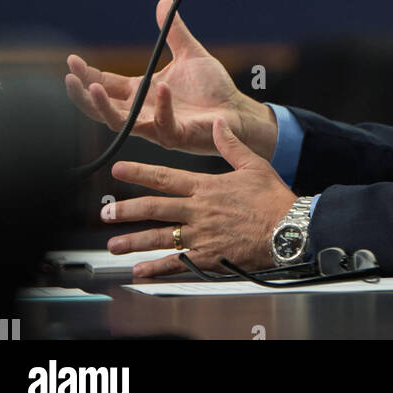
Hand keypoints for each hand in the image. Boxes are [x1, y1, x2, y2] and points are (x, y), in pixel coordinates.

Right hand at [65, 0, 276, 158]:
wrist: (236, 109)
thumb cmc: (212, 88)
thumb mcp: (190, 53)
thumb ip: (173, 31)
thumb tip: (163, 1)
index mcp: (142, 92)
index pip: (106, 84)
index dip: (88, 74)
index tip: (72, 60)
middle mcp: (143, 111)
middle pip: (103, 108)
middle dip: (83, 95)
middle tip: (70, 77)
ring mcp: (157, 126)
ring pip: (121, 123)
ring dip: (104, 107)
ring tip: (94, 88)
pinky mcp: (177, 135)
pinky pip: (162, 124)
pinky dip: (161, 106)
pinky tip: (161, 87)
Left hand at [101, 117, 296, 277]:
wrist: (287, 229)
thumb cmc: (272, 197)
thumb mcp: (253, 164)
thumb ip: (231, 144)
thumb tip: (218, 122)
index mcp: (206, 186)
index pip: (165, 178)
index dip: (139, 173)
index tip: (118, 170)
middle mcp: (198, 211)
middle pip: (155, 209)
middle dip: (127, 210)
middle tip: (105, 212)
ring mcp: (200, 236)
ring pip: (160, 237)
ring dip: (134, 241)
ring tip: (112, 245)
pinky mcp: (207, 257)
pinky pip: (176, 264)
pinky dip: (156, 268)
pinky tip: (139, 271)